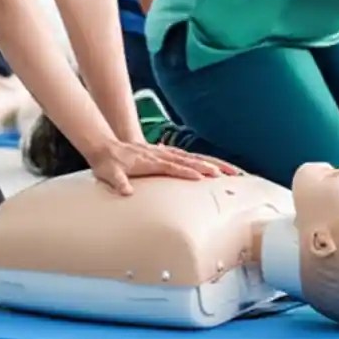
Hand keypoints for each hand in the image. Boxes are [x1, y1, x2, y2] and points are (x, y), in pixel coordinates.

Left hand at [87, 140, 241, 194]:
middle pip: (190, 160)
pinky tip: (216, 166)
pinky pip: (190, 157)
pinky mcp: (167, 154)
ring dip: (214, 163)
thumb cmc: (109, 162)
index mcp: (150, 161)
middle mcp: (161, 155)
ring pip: (194, 157)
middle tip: (229, 173)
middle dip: (211, 166)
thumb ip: (118, 182)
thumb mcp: (109, 173)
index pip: (172, 167)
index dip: (187, 171)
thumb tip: (126, 191)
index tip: (202, 176)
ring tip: (232, 171)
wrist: (107, 146)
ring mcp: (165, 153)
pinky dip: (204, 160)